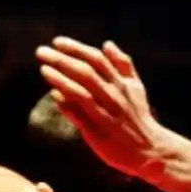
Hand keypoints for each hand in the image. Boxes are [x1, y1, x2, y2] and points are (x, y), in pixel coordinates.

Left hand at [35, 37, 171, 179]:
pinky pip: (81, 117)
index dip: (76, 49)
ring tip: (44, 70)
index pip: (96, 59)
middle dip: (62, 60)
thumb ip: (123, 65)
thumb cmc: (138, 116)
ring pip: (82, 93)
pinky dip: (68, 106)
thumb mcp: (136, 87)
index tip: (57, 42)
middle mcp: (114, 96)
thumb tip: (107, 43)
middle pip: (86, 73)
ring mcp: (106, 115)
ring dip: (61, 80)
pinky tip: (54, 96)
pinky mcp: (98, 133)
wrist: (149, 150)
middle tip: (41, 51)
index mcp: (121, 83)